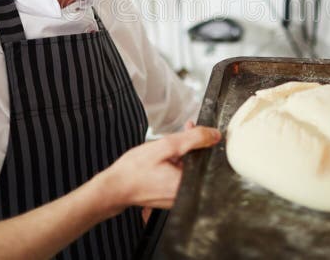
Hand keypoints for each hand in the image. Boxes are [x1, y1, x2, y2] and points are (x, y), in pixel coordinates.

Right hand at [104, 125, 220, 212]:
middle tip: (184, 133)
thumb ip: (193, 139)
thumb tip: (215, 135)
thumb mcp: (165, 146)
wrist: (114, 188)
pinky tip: (165, 157)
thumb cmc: (134, 169)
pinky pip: (179, 178)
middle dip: (192, 147)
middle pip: (198, 165)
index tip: (194, 131)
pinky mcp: (170, 198)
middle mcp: (186, 194)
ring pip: (188, 171)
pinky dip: (175, 166)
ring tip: (170, 145)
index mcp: (188, 184)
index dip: (203, 142)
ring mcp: (178, 198)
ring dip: (183, 155)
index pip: (207, 160)